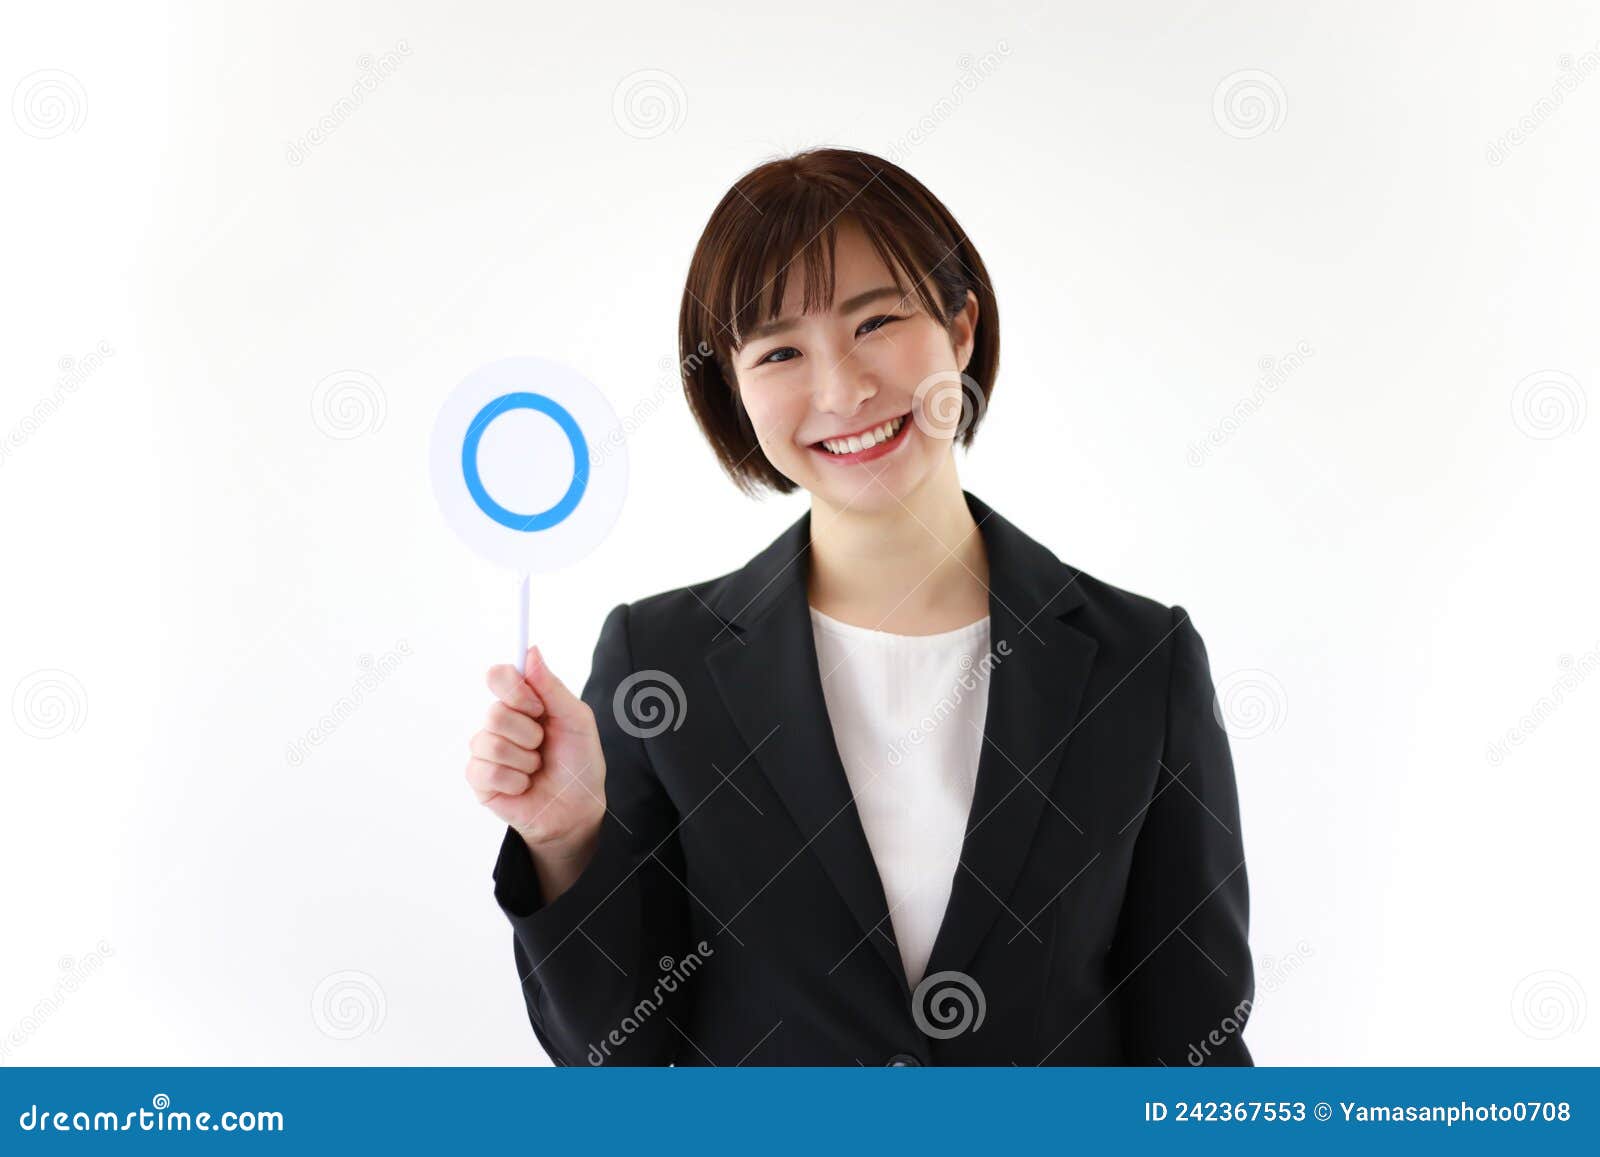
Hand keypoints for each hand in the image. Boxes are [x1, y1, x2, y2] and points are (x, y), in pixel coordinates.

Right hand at [467, 646, 606, 858]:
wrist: (578, 807)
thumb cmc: (578, 762)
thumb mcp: (576, 720)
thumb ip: (551, 687)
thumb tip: (531, 650)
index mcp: (522, 702)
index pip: (498, 676)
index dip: (514, 688)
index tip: (536, 705)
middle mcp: (500, 722)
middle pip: (494, 712)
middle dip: (529, 733)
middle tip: (543, 745)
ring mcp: (486, 750)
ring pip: (490, 742)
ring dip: (525, 760)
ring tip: (536, 768)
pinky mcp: (480, 779)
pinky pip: (487, 770)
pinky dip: (515, 780)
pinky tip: (524, 785)